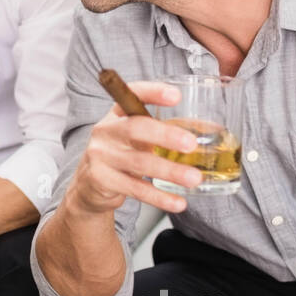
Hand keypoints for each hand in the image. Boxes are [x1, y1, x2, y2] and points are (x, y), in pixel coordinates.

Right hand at [67, 80, 204, 216]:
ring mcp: (101, 156)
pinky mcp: (101, 180)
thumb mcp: (134, 138)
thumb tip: (207, 131)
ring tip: (194, 178)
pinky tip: (178, 202)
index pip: (132, 95)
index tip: (176, 96)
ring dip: (170, 171)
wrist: (87, 186)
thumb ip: (161, 131)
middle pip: (135, 128)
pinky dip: (159, 197)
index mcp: (116, 114)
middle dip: (165, 135)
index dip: (153, 92)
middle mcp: (105, 131)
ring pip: (139, 162)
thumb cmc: (120, 155)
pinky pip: (135, 189)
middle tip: (191, 144)